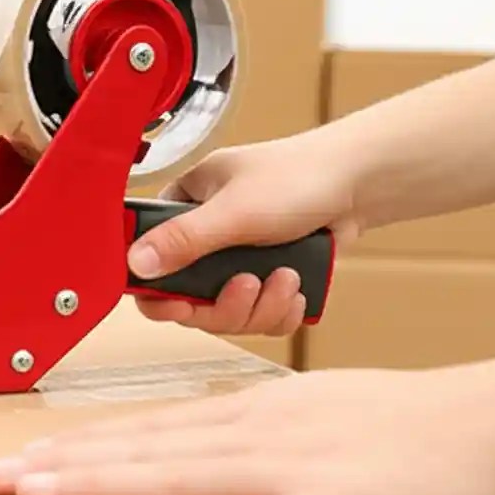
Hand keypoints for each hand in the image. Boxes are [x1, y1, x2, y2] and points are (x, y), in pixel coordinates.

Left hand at [0, 365, 494, 494]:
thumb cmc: (415, 425)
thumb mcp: (323, 412)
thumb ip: (267, 430)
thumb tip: (218, 447)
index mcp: (257, 412)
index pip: (152, 428)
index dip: (84, 444)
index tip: (26, 454)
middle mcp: (258, 434)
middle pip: (144, 451)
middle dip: (64, 467)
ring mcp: (290, 473)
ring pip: (176, 481)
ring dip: (99, 490)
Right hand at [128, 129, 366, 335]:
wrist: (360, 183)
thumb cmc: (299, 177)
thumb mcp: (233, 210)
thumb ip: (183, 238)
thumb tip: (133, 263)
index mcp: (185, 207)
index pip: (149, 258)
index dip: (158, 292)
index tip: (178, 308)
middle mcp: (206, 236)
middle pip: (190, 301)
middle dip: (226, 304)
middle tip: (250, 286)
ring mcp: (237, 260)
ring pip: (227, 314)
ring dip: (260, 307)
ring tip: (287, 280)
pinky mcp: (267, 279)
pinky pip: (259, 317)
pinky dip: (280, 312)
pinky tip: (297, 291)